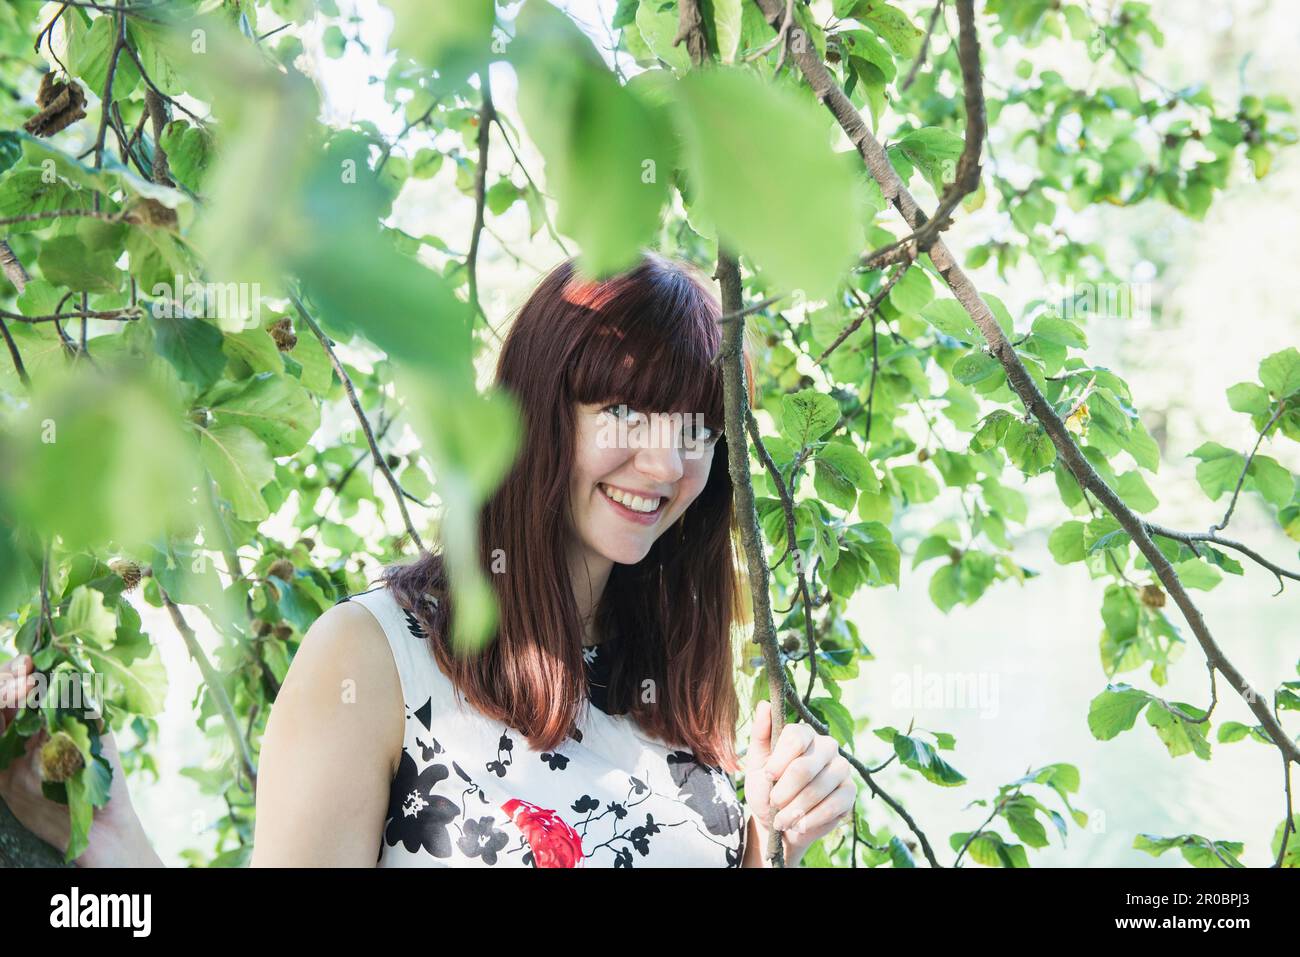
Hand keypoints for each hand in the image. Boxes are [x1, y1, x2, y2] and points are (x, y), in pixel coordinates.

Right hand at [0, 654, 155, 865]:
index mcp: (54, 713)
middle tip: (18, 684)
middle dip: (5, 682)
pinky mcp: (1, 776)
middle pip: (3, 694)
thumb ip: (75, 705)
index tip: (27, 668)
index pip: (28, 681)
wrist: (98, 825)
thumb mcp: (94, 734)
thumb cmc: (105, 775)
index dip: (21, 670)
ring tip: (7, 696)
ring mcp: (12, 750)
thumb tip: (60, 671)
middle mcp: (29, 727)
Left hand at [744, 699, 854, 865]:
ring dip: (795, 809)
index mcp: (804, 733)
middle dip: (784, 791)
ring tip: (781, 820)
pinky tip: (799, 824)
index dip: (780, 760)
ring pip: (818, 788)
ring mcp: (841, 768)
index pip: (796, 737)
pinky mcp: (850, 792)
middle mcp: (826, 746)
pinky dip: (812, 818)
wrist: (779, 820)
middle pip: (805, 766)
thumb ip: (761, 733)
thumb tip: (765, 704)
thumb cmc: (766, 787)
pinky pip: (833, 805)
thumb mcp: (756, 762)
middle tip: (773, 803)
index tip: (767, 776)